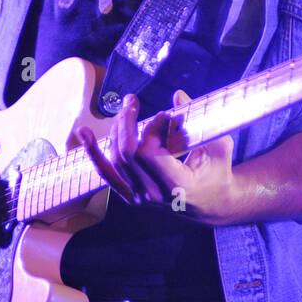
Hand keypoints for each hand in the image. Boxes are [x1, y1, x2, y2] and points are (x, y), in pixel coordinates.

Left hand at [78, 90, 237, 225]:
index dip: (152, 128)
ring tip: (124, 109)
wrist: (212, 205)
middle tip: (132, 100)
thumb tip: (178, 96)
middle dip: (127, 122)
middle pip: (127, 154)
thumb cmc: (219, 173)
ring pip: (115, 159)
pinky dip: (94, 152)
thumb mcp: (219, 146)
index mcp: (177, 186)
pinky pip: (107, 173)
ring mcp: (140, 198)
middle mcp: (154, 195)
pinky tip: (83, 134)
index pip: (149, 153)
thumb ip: (198, 122)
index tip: (165, 114)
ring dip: (116, 130)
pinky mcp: (131, 195)